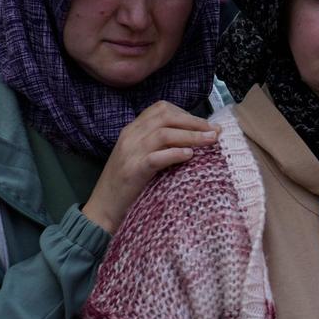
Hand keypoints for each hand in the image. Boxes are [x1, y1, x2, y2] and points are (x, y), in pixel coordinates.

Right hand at [82, 101, 218, 232]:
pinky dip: (175, 154)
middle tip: (216, 131)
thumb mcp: (141, 157)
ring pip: (163, 134)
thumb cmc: (128, 185)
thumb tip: (193, 140)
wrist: (103, 209)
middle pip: (166, 117)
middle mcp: (130, 136)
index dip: (186, 114)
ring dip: (191, 135)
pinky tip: (190, 156)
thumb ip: (160, 145)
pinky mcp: (133, 172)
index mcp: (132, 130)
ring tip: (211, 141)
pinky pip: (155, 157)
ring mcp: (130, 153)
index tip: (205, 124)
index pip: (161, 109)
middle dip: (194, 122)